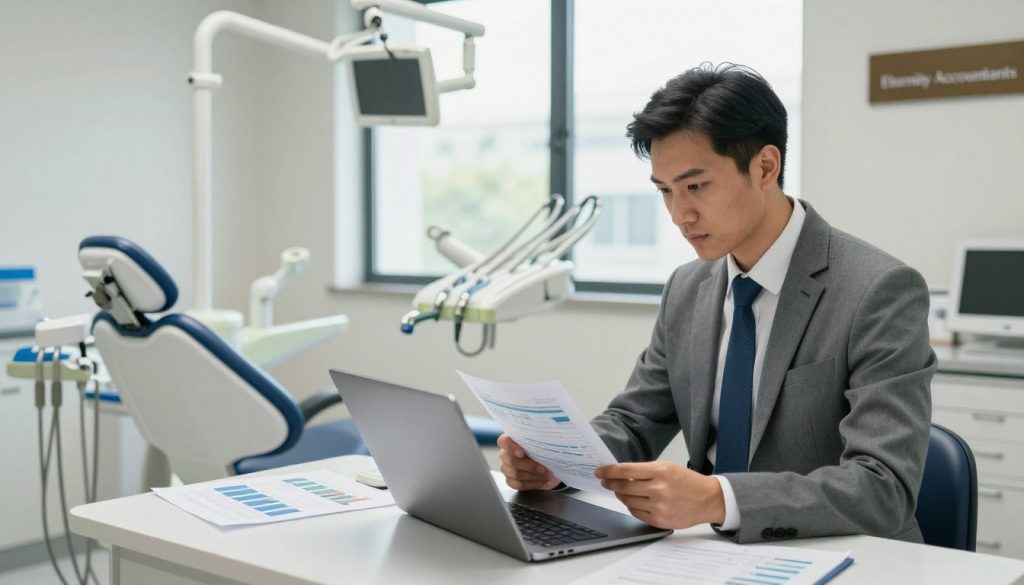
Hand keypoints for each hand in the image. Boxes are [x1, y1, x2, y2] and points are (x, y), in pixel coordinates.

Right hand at [497, 434, 560, 490]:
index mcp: (512, 440)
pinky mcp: (511, 480)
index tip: (522, 453)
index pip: (503, 441)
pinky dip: (533, 484)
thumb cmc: (547, 451)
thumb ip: (542, 439)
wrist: (551, 466)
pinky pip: (518, 485)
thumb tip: (548, 436)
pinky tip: (542, 481)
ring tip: (547, 475)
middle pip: (511, 461)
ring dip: (534, 476)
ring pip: (516, 474)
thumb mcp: (546, 443)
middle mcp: (506, 454)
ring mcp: (506, 468)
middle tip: (545, 469)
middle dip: (530, 466)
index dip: (511, 447)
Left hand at [595, 461, 724, 528]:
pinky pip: (636, 513)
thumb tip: (620, 474)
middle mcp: (658, 489)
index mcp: (660, 471)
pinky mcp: (659, 521)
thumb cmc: (687, 481)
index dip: (609, 471)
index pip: (626, 471)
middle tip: (606, 482)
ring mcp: (658, 506)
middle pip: (623, 487)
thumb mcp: (667, 467)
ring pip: (627, 501)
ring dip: (621, 495)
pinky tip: (634, 501)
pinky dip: (631, 506)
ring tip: (621, 491)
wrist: (708, 499)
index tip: (599, 471)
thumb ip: (644, 471)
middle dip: (611, 484)